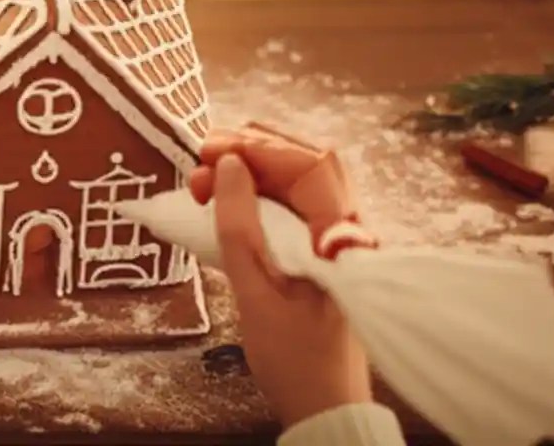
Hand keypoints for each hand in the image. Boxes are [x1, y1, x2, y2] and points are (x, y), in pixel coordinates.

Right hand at [195, 127, 372, 427]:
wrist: (324, 405)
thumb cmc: (293, 358)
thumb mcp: (256, 293)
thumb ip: (241, 227)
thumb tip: (230, 166)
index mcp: (340, 238)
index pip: (308, 165)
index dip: (257, 148)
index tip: (210, 153)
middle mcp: (348, 228)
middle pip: (307, 162)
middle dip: (254, 149)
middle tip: (205, 158)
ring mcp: (338, 237)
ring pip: (301, 179)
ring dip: (256, 167)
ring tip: (212, 174)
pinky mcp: (323, 248)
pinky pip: (296, 202)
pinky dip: (262, 190)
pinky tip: (232, 195)